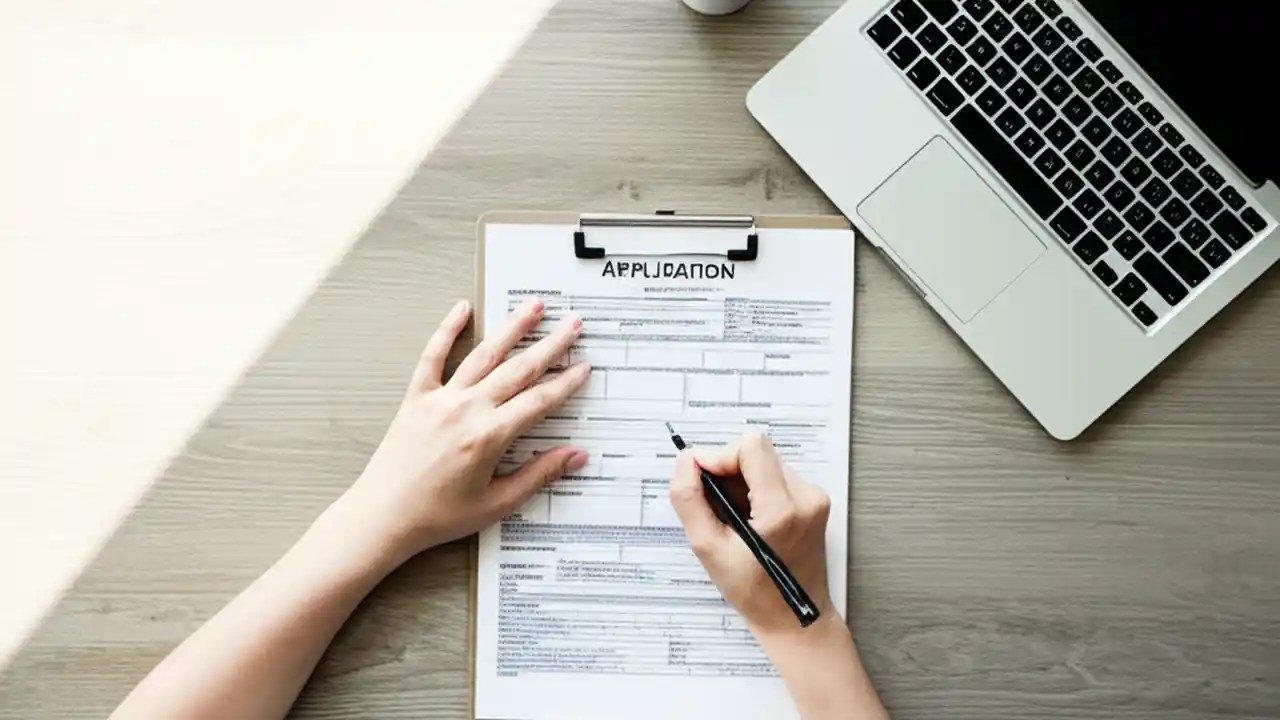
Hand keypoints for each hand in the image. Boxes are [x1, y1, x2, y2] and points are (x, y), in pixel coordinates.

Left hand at [335, 298, 590, 565]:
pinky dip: (447, 330)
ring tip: (532, 307)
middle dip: (550, 345)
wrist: (383, 516)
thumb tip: (575, 456)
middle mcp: (467, 410)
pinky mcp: (417, 398)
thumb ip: (539, 474)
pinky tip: (462, 309)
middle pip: (519, 370)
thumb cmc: (438, 516)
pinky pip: (433, 356)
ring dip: (511, 329)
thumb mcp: (497, 503)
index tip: (583, 367)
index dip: (565, 383)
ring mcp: (440, 399)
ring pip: (484, 355)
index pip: (539, 402)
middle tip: (572, 325)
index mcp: (489, 437)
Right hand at [669, 432, 833, 640]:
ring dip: (743, 480)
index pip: (752, 447)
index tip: (702, 477)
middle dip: (729, 470)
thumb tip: (686, 462)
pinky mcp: (816, 501)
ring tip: (734, 517)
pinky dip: (758, 489)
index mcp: (782, 509)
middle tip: (715, 504)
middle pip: (758, 452)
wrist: (794, 619)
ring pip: (767, 462)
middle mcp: (806, 497)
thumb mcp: (708, 548)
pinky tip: (750, 519)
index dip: (720, 455)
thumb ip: (689, 499)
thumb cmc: (754, 592)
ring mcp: (815, 498)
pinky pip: (778, 476)